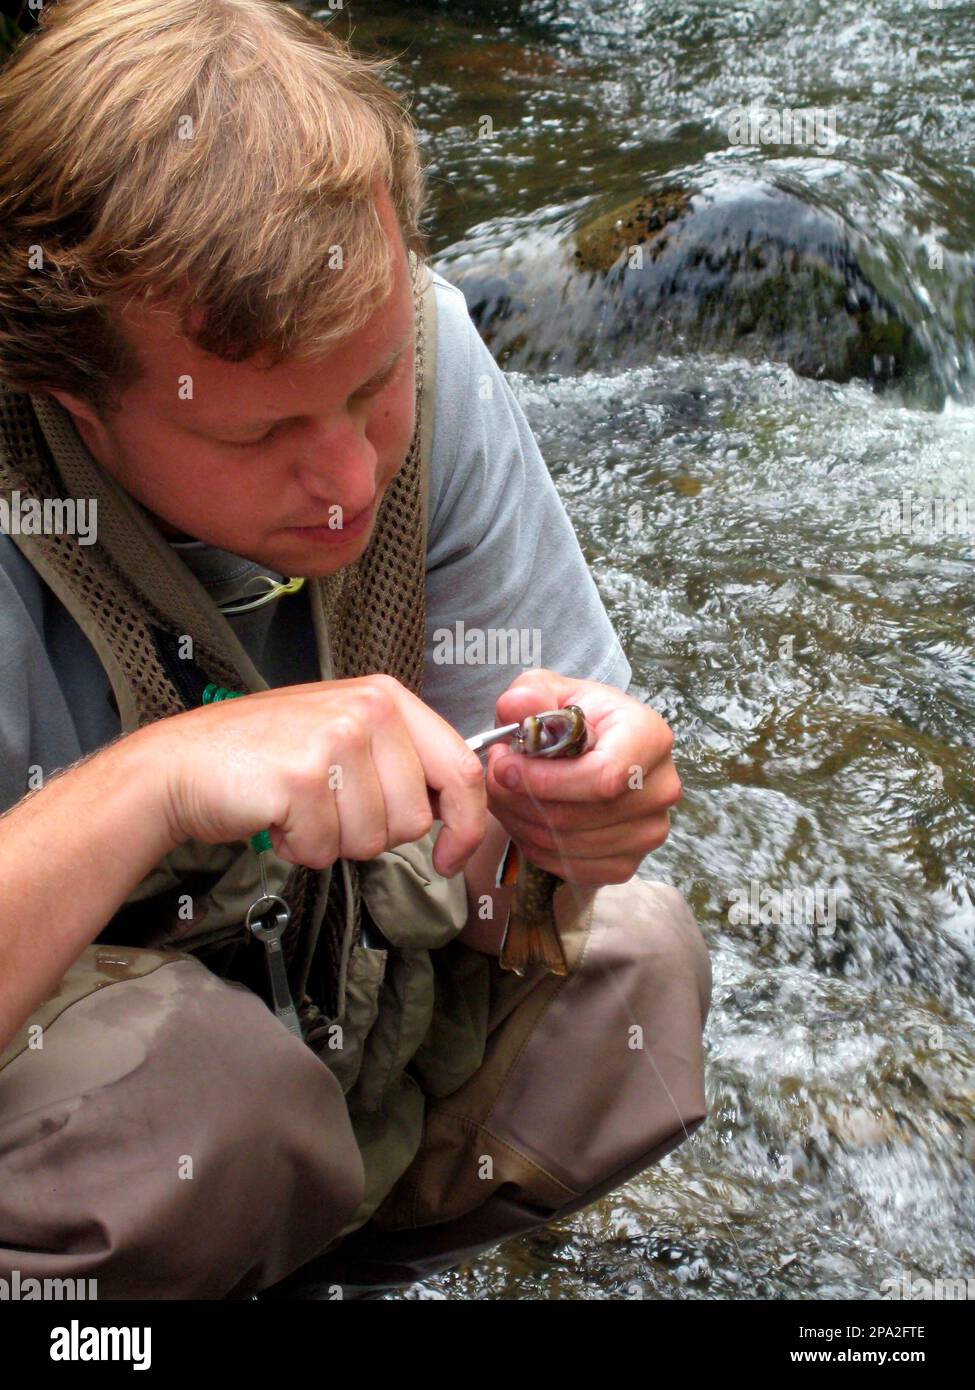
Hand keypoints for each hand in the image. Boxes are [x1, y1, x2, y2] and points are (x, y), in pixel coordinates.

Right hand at [136, 674, 485, 877]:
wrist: (181, 764)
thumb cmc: (264, 757)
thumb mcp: (345, 735)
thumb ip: (401, 761)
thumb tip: (456, 810)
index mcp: (387, 697)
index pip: (461, 769)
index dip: (466, 825)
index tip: (449, 856)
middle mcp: (368, 710)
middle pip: (415, 818)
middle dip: (373, 834)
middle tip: (329, 809)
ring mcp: (335, 740)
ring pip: (372, 840)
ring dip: (332, 841)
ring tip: (299, 806)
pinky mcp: (303, 777)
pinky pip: (326, 849)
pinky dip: (300, 848)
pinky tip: (277, 815)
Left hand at [484, 669, 680, 885]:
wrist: (596, 749)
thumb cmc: (574, 718)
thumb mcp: (551, 690)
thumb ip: (531, 692)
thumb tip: (516, 705)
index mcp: (650, 738)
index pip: (602, 777)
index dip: (544, 780)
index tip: (503, 767)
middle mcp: (661, 789)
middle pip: (578, 816)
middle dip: (520, 800)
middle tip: (492, 779)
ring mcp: (648, 832)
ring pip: (566, 844)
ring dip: (520, 823)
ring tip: (504, 795)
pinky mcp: (628, 863)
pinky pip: (570, 867)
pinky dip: (536, 847)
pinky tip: (525, 818)